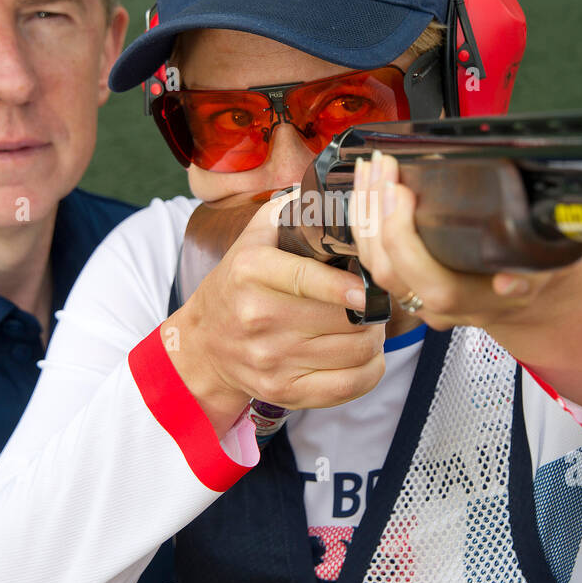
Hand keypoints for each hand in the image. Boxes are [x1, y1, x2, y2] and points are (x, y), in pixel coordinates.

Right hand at [167, 194, 386, 434]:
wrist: (205, 343)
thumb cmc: (239, 284)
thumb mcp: (253, 237)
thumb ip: (291, 210)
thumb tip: (338, 191)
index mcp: (252, 270)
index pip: (305, 279)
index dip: (344, 287)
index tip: (367, 289)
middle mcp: (258, 316)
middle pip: (341, 319)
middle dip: (371, 310)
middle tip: (376, 302)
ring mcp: (271, 359)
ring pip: (352, 352)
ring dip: (374, 338)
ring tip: (369, 325)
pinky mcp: (283, 391)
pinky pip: (346, 386)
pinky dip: (370, 372)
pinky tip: (367, 356)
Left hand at [352, 151, 581, 411]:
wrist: (528, 297)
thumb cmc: (536, 275)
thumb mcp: (546, 271)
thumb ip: (530, 277)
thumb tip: (510, 283)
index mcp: (469, 302)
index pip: (422, 278)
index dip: (403, 236)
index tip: (401, 190)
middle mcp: (436, 306)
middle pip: (388, 268)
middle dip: (378, 213)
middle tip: (383, 168)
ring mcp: (416, 297)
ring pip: (373, 262)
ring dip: (366, 211)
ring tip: (370, 170)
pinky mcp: (404, 282)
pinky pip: (372, 255)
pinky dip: (365, 218)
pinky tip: (368, 188)